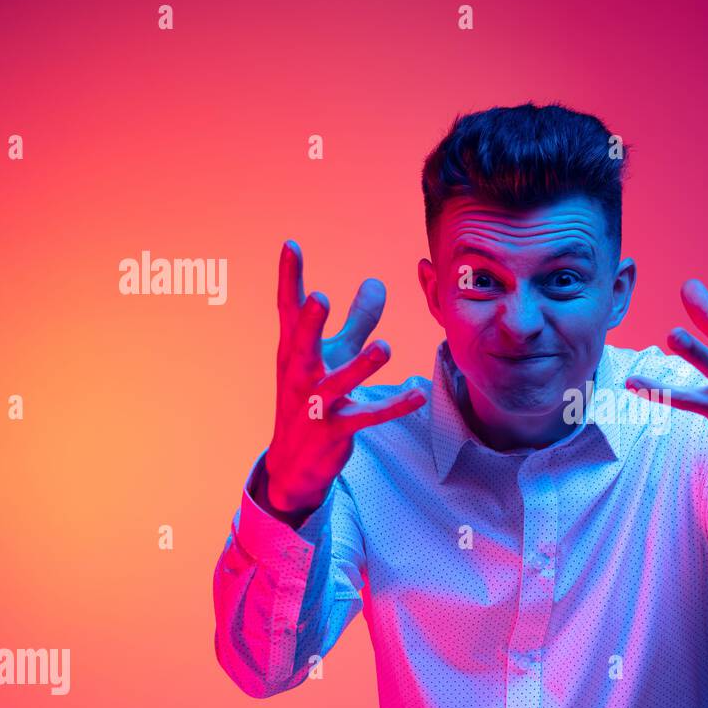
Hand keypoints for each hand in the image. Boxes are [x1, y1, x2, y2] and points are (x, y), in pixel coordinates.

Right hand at [261, 240, 425, 517]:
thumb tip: (376, 281)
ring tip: (385, 347)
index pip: (289, 310)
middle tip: (319, 299)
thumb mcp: (332, 355)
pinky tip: (418, 394)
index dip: (289, 279)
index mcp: (293, 351)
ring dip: (360, 367)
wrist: (292, 462)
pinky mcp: (334, 431)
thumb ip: (356, 319)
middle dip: (311, 325)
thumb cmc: (312, 395)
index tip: (291, 245)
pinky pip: (366, 417)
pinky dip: (392, 406)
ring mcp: (314, 406)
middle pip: (302, 346)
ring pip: (337, 384)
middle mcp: (300, 375)